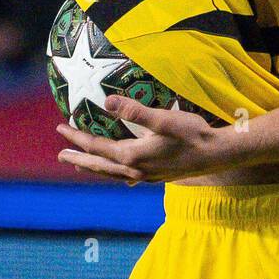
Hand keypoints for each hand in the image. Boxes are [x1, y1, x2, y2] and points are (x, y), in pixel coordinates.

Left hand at [56, 95, 240, 183]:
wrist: (218, 154)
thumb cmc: (192, 134)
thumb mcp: (163, 118)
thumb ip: (134, 111)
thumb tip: (107, 102)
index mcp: (133, 156)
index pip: (97, 147)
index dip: (77, 138)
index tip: (61, 128)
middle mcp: (136, 170)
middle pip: (99, 165)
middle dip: (78, 158)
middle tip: (60, 155)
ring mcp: (146, 176)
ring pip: (112, 173)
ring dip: (94, 167)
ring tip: (80, 163)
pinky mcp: (156, 175)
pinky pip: (126, 176)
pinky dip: (115, 173)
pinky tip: (120, 174)